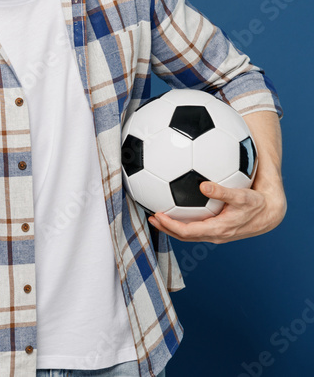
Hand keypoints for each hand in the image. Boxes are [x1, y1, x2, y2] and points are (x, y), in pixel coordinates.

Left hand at [148, 179, 286, 243]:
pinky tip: (176, 210)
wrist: (269, 213)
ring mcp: (215, 234)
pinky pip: (196, 228)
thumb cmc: (256, 203)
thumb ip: (222, 191)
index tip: (157, 216)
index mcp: (218, 229)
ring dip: (172, 227)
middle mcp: (214, 234)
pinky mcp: (217, 229)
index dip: (171, 226)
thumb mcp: (241, 196)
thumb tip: (204, 185)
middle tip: (150, 217)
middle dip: (166, 228)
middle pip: (184, 236)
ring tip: (157, 216)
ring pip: (189, 234)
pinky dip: (183, 223)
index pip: (188, 232)